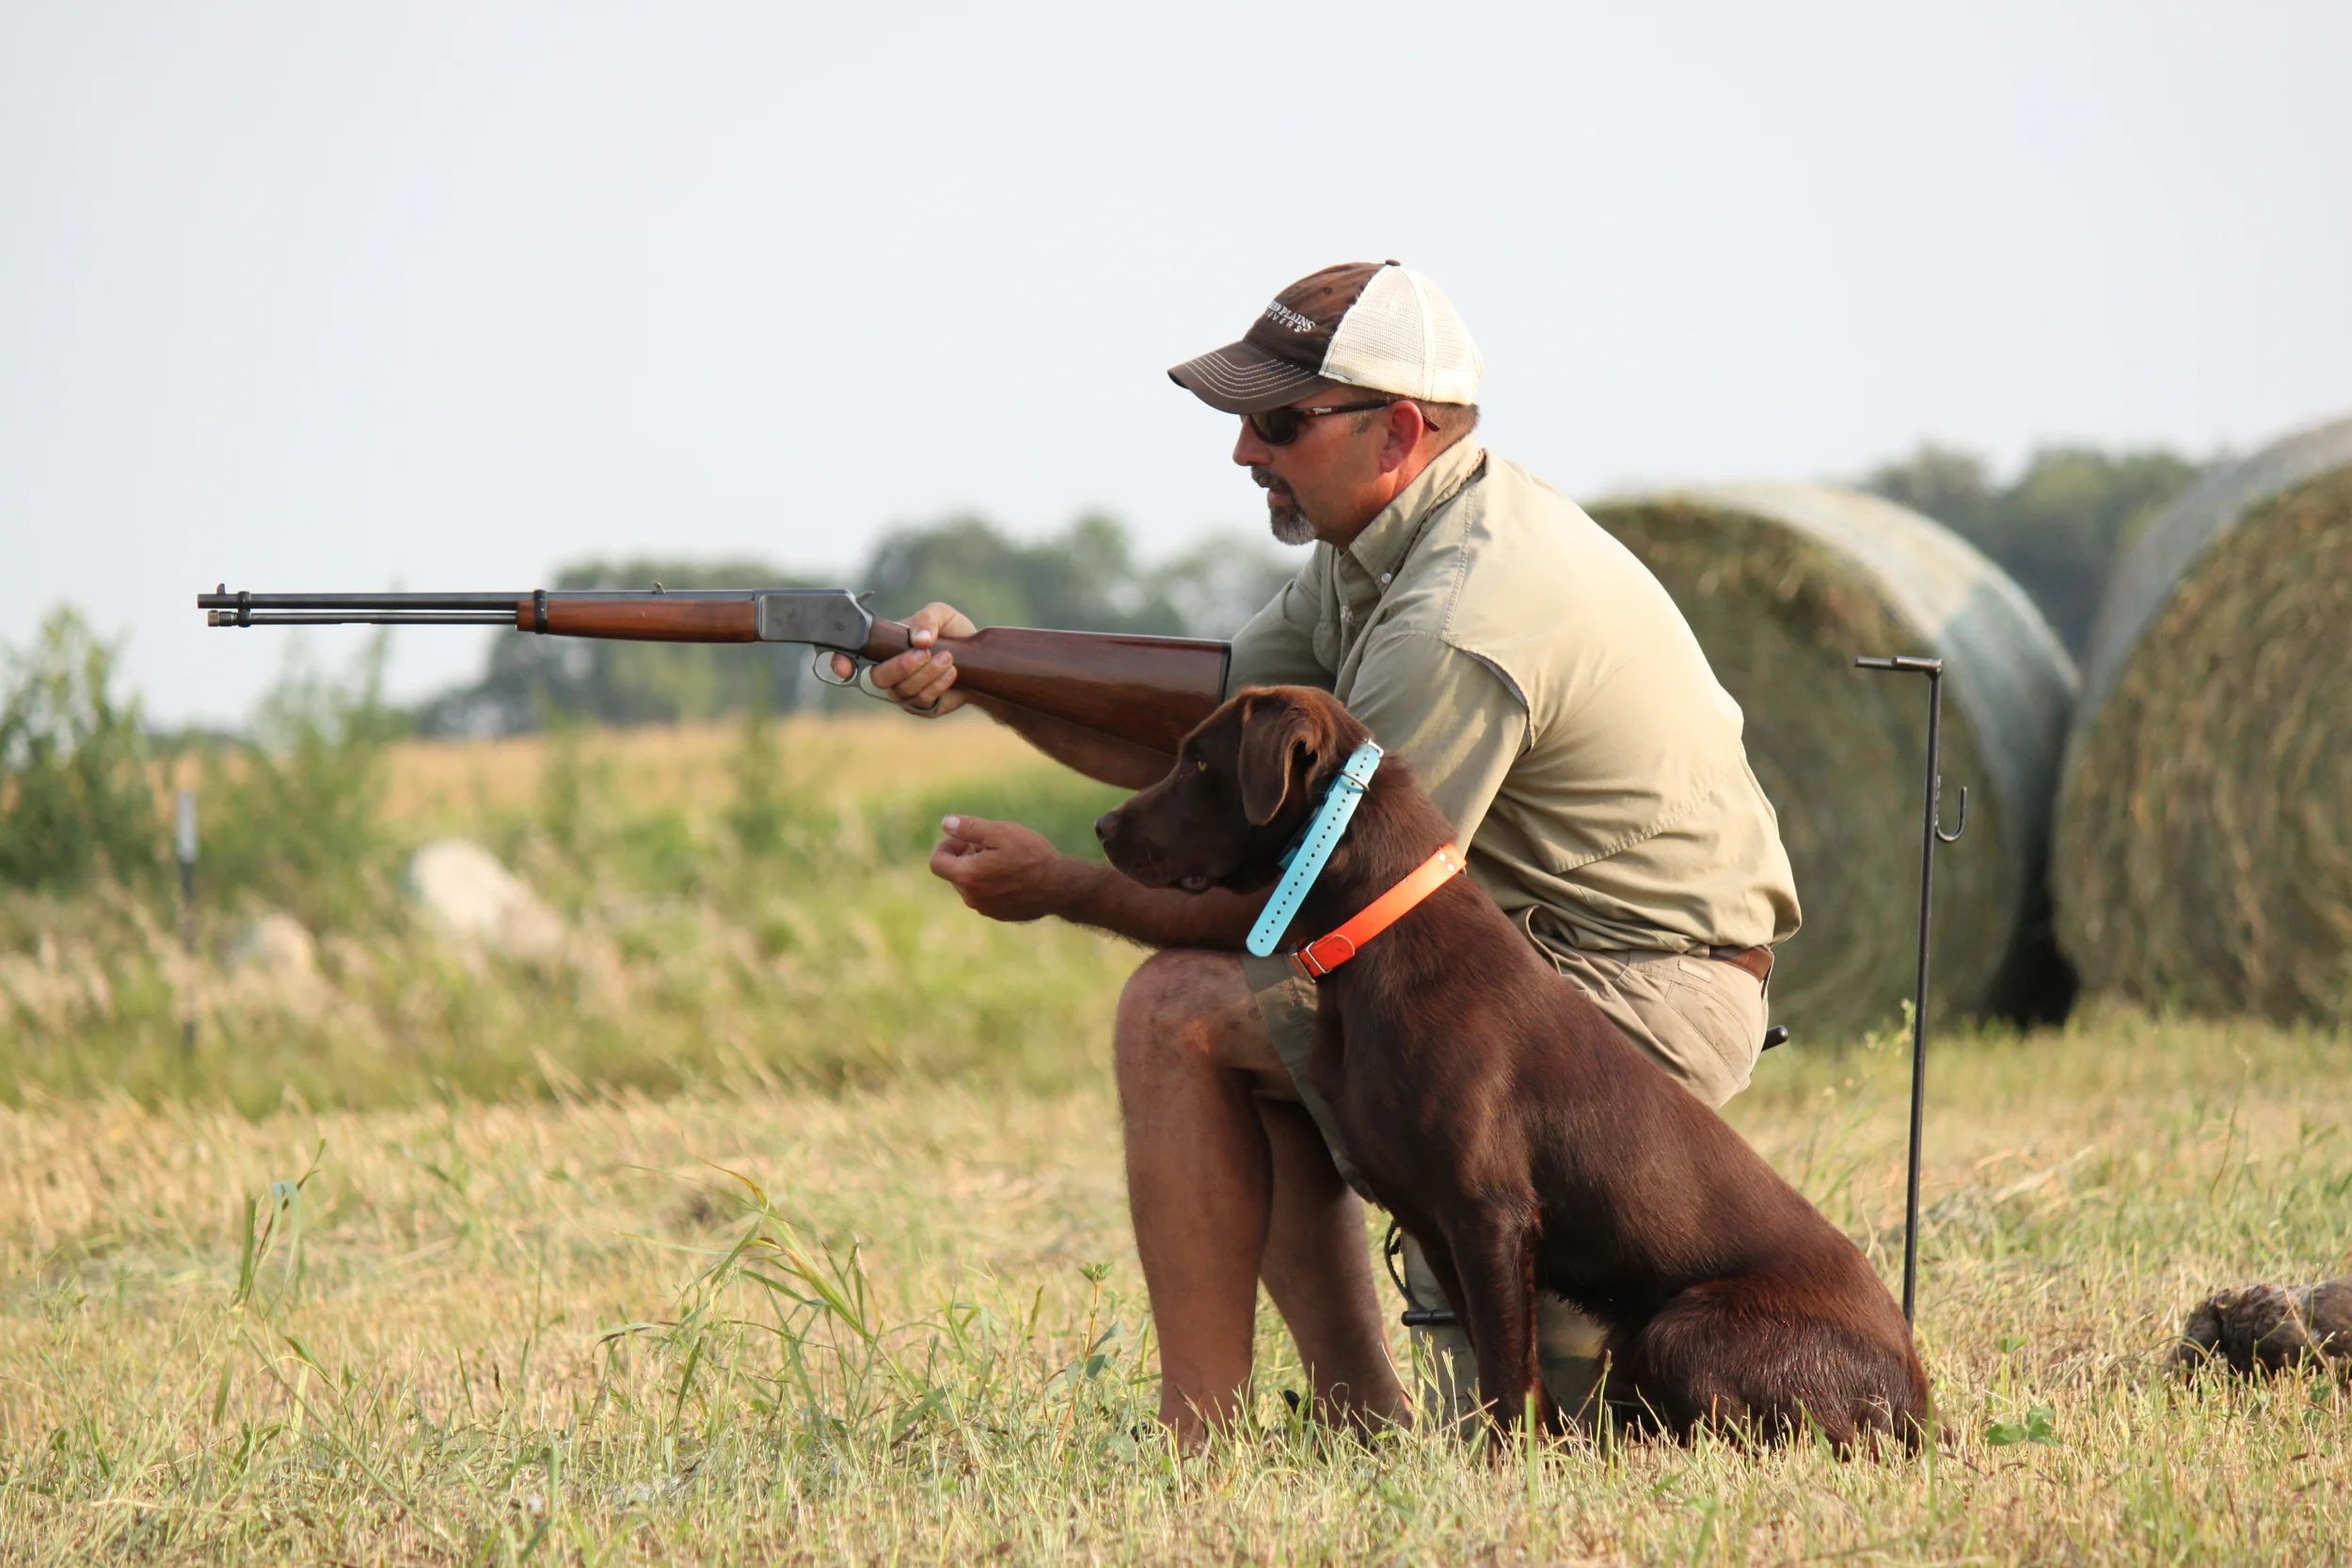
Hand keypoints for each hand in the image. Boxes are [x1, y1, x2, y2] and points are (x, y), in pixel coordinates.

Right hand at [830, 601, 977, 714]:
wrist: (979, 657)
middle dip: (901, 666)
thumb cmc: (951, 632)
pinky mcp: (923, 707)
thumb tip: (919, 639)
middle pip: (878, 678)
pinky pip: (922, 701)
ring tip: (947, 657)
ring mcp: (904, 692)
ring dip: (926, 674)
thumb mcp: (942, 613)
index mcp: (883, 648)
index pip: (850, 658)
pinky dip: (938, 685)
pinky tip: (952, 672)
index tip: (844, 666)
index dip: (840, 663)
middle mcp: (889, 672)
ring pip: (902, 691)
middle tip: (925, 652)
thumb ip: (927, 618)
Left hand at [928, 814, 1070, 922]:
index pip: (937, 862)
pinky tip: (1014, 875)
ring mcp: (985, 909)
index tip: (965, 840)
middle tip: (992, 846)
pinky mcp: (999, 914)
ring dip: (979, 870)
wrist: (1060, 886)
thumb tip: (946, 823)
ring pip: (970, 885)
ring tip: (1005, 860)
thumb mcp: (999, 832)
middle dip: (966, 856)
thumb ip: (968, 828)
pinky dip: (991, 884)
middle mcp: (971, 897)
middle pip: (955, 873)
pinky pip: (985, 896)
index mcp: (967, 876)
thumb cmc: (1031, 856)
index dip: (946, 847)